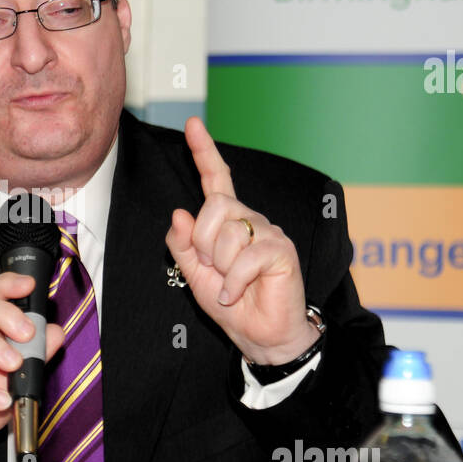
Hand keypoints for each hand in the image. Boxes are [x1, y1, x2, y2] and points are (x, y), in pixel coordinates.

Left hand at [165, 117, 317, 365]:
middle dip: (203, 241)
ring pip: (229, 231)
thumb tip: (179, 213)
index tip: (192, 124)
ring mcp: (268, 232)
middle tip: (211, 269)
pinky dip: (234, 281)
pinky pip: (247, 256)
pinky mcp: (282, 250)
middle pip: (215, 205)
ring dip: (220, 266)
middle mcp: (249, 219)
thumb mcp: (194, 275)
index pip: (215, 180)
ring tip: (229, 284)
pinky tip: (237, 293)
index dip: (204, 151)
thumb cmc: (231, 304)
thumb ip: (182, 246)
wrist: (261, 337)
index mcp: (227, 222)